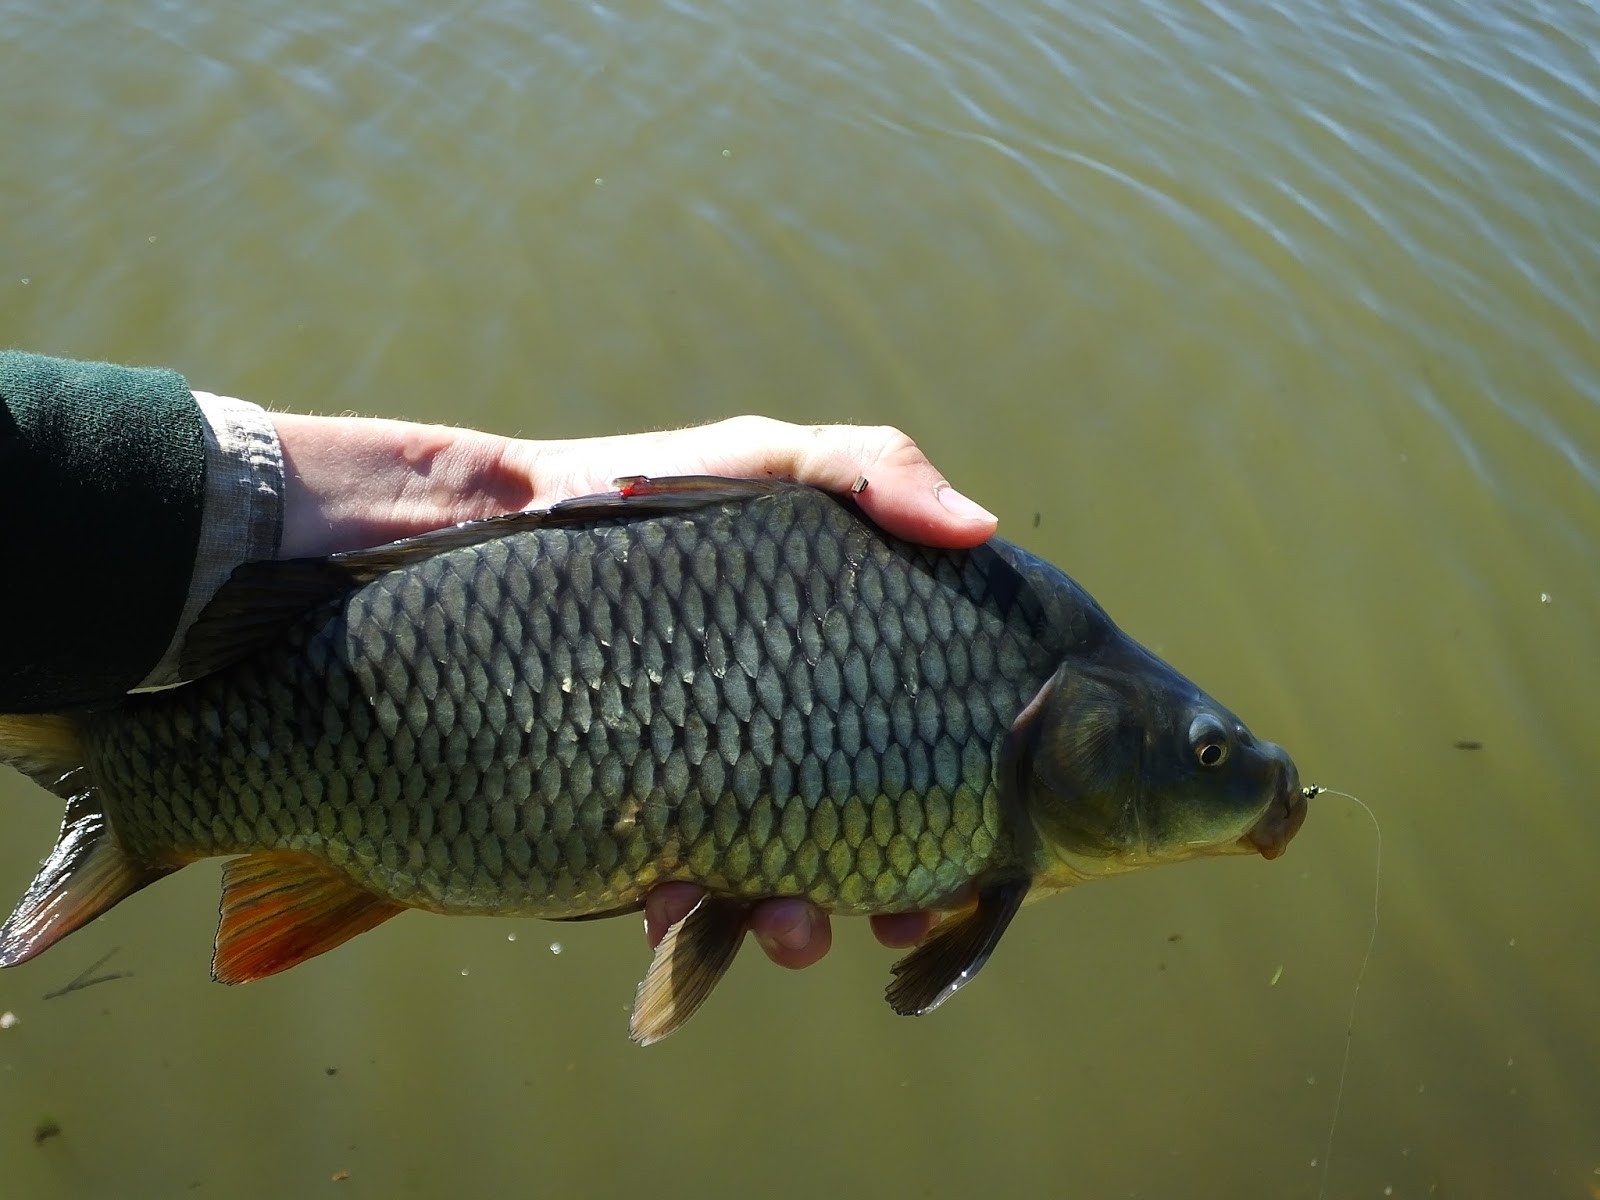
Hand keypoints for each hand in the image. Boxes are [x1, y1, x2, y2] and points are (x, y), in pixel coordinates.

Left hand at [272, 413, 994, 965]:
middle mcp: (779, 751)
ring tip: (789, 929)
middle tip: (889, 920)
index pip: (923, 770)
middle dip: (885, 898)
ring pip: (770, 894)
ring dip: (795, 929)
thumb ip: (875, 472)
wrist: (492, 529)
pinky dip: (685, 920)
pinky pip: (667, 897)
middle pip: (859, 851)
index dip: (962, 830)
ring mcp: (703, 795)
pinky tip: (674, 901)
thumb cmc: (645, 487)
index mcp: (835, 686)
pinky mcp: (625, 826)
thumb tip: (985, 527)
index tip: (977, 868)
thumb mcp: (770, 461)